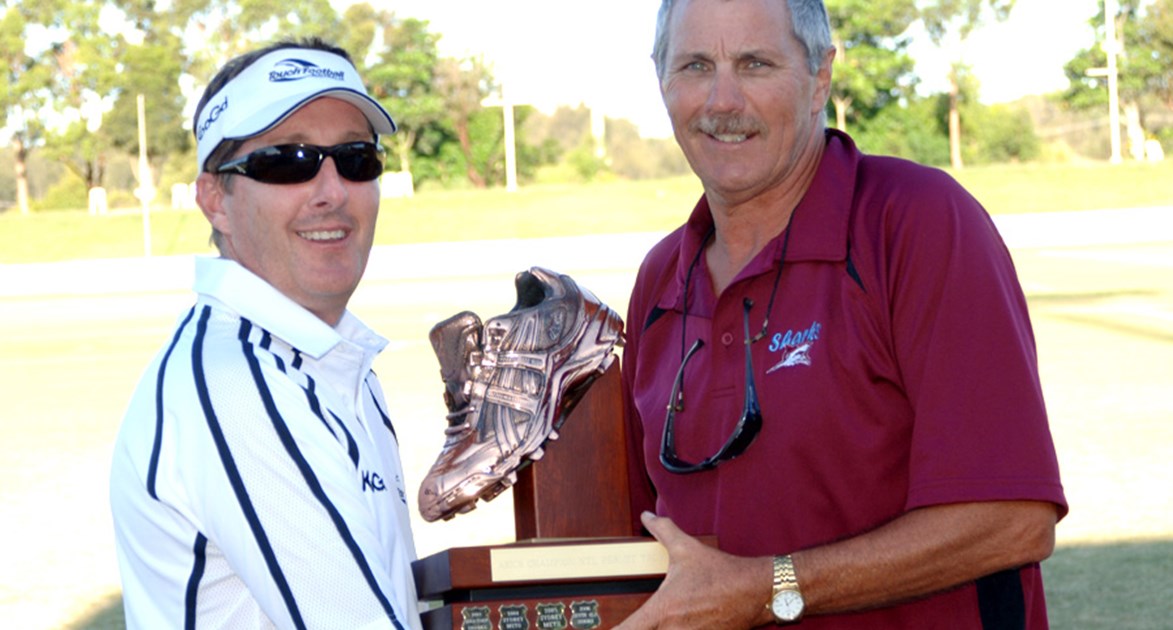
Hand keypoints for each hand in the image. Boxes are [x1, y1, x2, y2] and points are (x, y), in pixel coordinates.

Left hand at [615, 512, 772, 628]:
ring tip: (665, 619)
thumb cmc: (721, 572)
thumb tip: (647, 516)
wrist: (757, 591)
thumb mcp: (687, 549)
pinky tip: (683, 625)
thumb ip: (663, 531)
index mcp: (663, 610)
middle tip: (638, 621)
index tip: (604, 626)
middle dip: (639, 629)